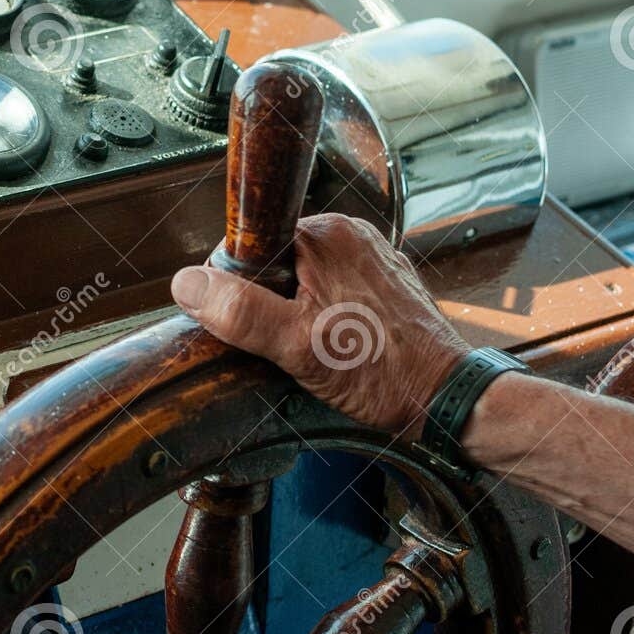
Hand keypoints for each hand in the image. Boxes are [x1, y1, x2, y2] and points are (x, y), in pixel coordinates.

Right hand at [169, 213, 469, 437]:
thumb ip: (240, 312)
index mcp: (326, 233)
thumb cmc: (381, 373)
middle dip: (268, 302)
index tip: (247, 324)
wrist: (448, 399)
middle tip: (283, 344)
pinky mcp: (386, 283)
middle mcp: (351, 235)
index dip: (236, 286)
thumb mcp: (296, 347)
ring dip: (296, 311)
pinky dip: (326, 315)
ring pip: (305, 278)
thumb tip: (186, 283)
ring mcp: (372, 258)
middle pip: (276, 262)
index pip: (250, 246)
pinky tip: (336, 346)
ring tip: (313, 348)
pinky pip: (335, 289)